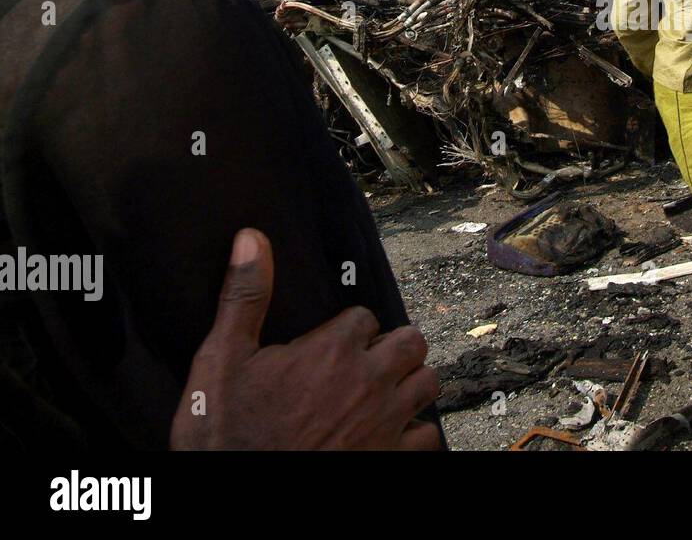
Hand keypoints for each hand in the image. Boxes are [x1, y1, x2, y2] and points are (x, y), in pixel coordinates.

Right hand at [170, 229, 441, 449]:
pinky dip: (416, 433)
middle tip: (369, 361)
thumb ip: (244, 298)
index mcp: (331, 351)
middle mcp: (368, 382)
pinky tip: (396, 433)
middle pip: (409, 342)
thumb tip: (251, 240)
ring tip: (386, 391)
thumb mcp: (222, 360)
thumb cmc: (226, 435)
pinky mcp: (392, 459)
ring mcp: (385, 422)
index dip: (349, 329)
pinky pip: (429, 437)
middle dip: (392, 346)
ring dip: (410, 383)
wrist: (235, 491)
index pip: (364, 316)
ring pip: (427, 383)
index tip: (332, 343)